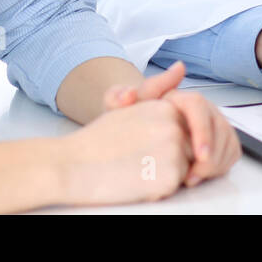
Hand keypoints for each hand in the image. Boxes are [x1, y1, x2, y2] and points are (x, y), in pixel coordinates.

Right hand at [57, 99, 191, 204]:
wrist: (72, 165)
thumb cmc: (98, 140)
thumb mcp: (130, 111)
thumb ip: (159, 105)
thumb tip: (180, 71)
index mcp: (166, 107)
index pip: (185, 129)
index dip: (164, 142)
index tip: (143, 146)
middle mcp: (174, 126)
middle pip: (188, 150)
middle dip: (168, 158)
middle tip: (136, 158)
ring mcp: (174, 152)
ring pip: (184, 170)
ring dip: (164, 174)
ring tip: (134, 169)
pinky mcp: (169, 178)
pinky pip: (173, 188)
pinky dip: (156, 190)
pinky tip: (134, 181)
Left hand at [102, 60, 241, 186]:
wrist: (135, 128)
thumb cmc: (129, 119)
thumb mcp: (117, 107)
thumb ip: (118, 97)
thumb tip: (129, 93)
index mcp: (177, 96)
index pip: (197, 105)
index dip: (201, 130)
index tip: (198, 154)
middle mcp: (199, 107)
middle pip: (218, 124)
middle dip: (212, 153)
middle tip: (196, 174)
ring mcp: (210, 123)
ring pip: (227, 138)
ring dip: (215, 162)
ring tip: (192, 178)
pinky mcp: (217, 139)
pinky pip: (230, 150)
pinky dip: (221, 164)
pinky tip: (200, 175)